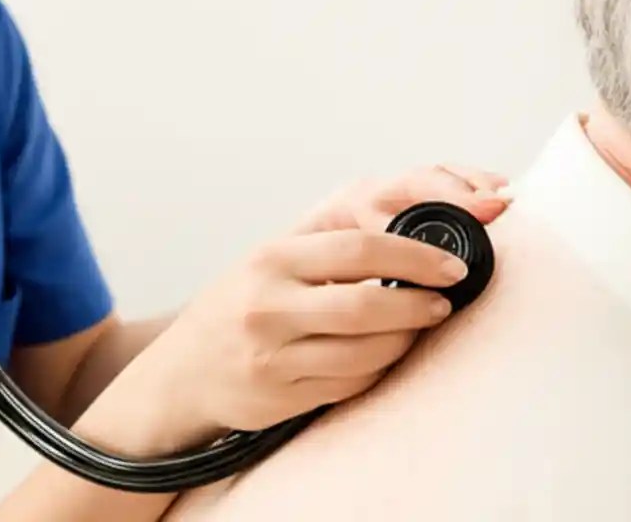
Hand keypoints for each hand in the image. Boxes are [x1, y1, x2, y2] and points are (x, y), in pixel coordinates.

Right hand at [132, 164, 511, 444]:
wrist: (180, 374)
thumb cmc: (234, 309)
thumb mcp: (264, 262)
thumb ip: (324, 246)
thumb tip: (405, 232)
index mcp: (269, 260)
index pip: (357, 250)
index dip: (415, 257)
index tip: (450, 265)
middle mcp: (268, 307)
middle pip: (366, 306)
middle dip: (419, 303)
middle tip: (446, 300)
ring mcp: (273, 357)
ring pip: (366, 351)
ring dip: (407, 339)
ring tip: (422, 325)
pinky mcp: (282, 397)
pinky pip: (352, 383)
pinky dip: (380, 368)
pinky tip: (386, 354)